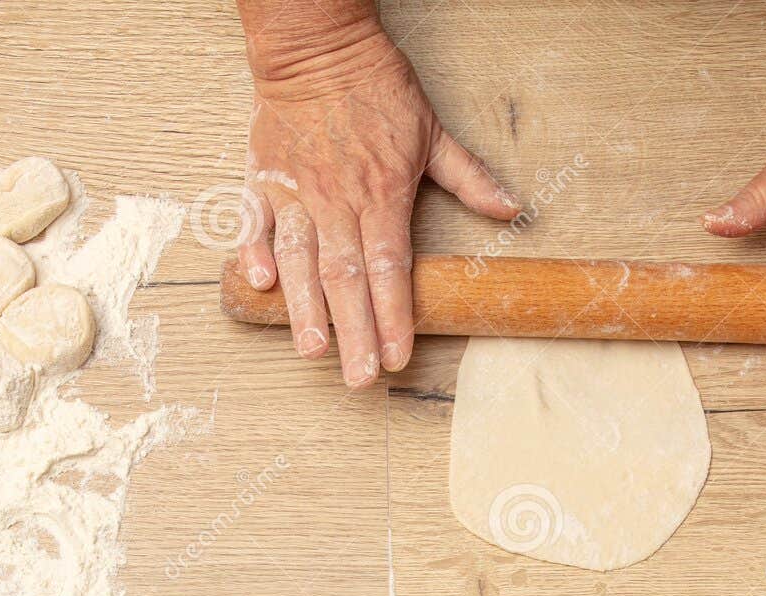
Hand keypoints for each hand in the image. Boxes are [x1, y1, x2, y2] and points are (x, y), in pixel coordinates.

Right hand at [237, 29, 519, 386]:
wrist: (317, 46)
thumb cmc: (376, 89)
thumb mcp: (433, 131)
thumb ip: (469, 178)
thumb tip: (511, 209)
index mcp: (382, 194)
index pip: (390, 268)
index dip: (394, 316)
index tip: (397, 356)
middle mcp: (338, 200)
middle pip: (347, 278)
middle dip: (354, 332)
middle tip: (358, 378)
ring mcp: (297, 191)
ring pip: (302, 259)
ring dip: (305, 308)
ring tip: (313, 349)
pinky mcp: (263, 179)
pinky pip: (254, 223)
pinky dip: (255, 252)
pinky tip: (262, 284)